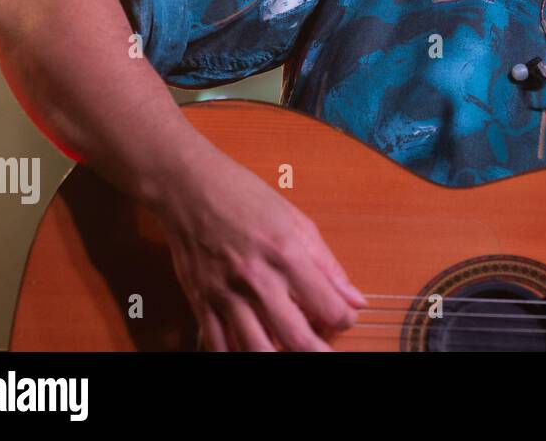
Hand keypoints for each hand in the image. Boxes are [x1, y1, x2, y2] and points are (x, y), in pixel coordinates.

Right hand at [153, 151, 366, 350]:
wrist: (190, 188)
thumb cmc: (245, 198)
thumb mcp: (297, 221)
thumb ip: (327, 265)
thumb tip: (355, 299)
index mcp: (287, 254)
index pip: (328, 305)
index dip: (344, 320)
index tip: (346, 319)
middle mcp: (258, 279)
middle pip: (295, 337)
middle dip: (318, 352)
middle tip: (325, 351)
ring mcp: (226, 294)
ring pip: (256, 349)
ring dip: (279, 358)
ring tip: (292, 352)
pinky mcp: (201, 302)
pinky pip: (219, 345)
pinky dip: (238, 355)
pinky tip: (255, 350)